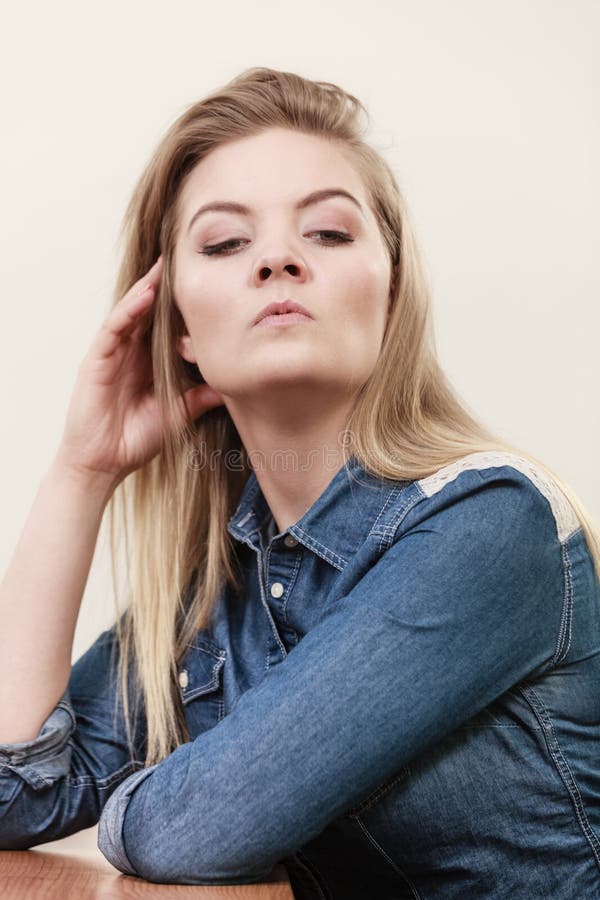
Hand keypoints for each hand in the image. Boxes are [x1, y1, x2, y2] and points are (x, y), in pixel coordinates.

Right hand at [55, 256, 224, 486]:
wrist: (103, 464)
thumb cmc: (136, 439)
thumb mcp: (179, 413)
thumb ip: (201, 396)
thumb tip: (233, 386)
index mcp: (149, 361)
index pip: (167, 326)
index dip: (184, 308)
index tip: (209, 287)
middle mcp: (130, 352)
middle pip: (149, 311)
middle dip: (166, 287)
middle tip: (186, 260)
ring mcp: (112, 354)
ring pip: (131, 313)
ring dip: (148, 289)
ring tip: (166, 267)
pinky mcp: (96, 361)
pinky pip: (113, 329)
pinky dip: (128, 311)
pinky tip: (144, 296)